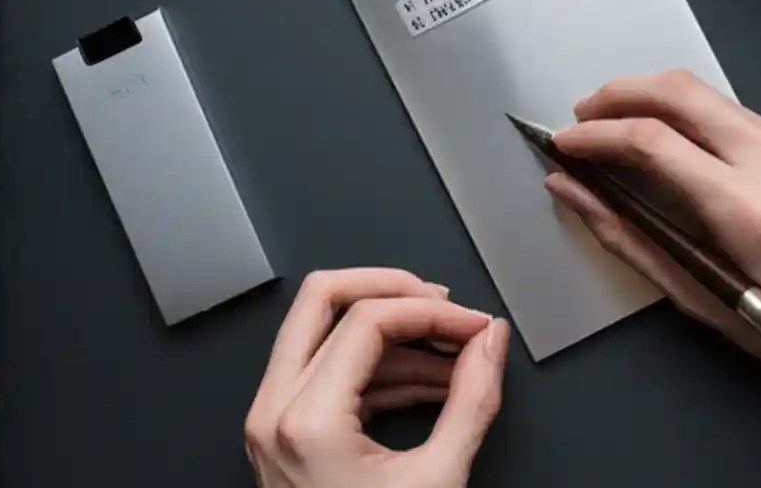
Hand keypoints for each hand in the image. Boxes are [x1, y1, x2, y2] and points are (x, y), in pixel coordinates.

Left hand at [245, 269, 508, 487]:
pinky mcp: (283, 432)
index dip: (434, 312)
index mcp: (306, 421)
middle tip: (444, 305)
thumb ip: (473, 399)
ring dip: (393, 333)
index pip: (370, 319)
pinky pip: (327, 369)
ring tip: (454, 357)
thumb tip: (489, 341)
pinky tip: (431, 384)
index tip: (475, 328)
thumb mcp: (440, 480)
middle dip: (394, 292)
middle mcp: (274, 411)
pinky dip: (380, 365)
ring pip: (323, 329)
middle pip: (324, 298)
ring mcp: (271, 421)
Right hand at [545, 70, 760, 486]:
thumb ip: (629, 239)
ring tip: (618, 127)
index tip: (564, 144)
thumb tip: (576, 194)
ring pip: (711, 95)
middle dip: (619, 93)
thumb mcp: (702, 299)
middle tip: (582, 117)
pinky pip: (740, 114)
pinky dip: (695, 116)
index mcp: (748, 208)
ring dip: (655, 98)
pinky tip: (675, 143)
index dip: (595, 134)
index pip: (651, 139)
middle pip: (679, 91)